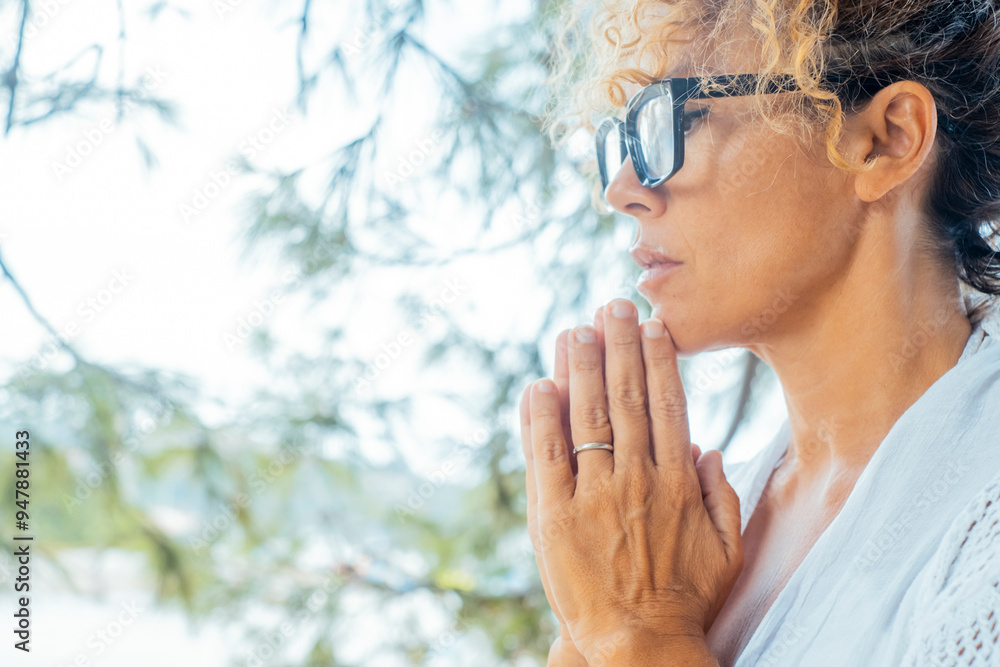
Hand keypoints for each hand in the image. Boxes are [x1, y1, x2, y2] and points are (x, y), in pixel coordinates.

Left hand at [523, 298, 743, 661]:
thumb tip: (709, 447)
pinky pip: (544, 455)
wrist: (640, 643)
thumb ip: (722, 495)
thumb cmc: (685, 598)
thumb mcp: (726, 549)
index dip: (658, 359)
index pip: (668, 404)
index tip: (653, 324)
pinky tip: (538, 384)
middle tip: (611, 305)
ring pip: (584, 415)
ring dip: (578, 366)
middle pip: (625, 396)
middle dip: (618, 344)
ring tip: (574, 329)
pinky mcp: (553, 514)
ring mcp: (593, 494)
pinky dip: (540, 417)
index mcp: (677, 481)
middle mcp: (636, 477)